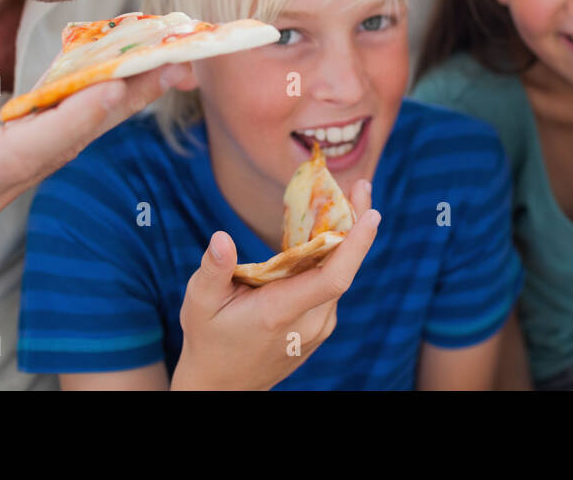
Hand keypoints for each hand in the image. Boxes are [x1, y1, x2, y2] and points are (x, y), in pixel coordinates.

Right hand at [0, 8, 194, 245]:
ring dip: (112, 114)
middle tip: (175, 64)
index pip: (20, 152)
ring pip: (58, 158)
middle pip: (58, 154)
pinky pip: (44, 160)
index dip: (75, 119)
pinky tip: (112, 92)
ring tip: (162, 70)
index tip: (122, 83)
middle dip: (120, 107)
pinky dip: (82, 123)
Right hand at [170, 180, 379, 389]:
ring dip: (345, 239)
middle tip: (360, 185)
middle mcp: (310, 322)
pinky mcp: (321, 326)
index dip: (357, 245)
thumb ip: (212, 270)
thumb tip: (220, 237)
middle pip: (343, 268)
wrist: (224, 386)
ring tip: (344, 198)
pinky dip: (333, 257)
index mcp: (280, 312)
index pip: (333, 278)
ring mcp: (319, 326)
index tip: (373, 214)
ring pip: (339, 275)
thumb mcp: (199, 303)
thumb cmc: (208, 339)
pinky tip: (326, 232)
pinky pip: (332, 285)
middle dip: (355, 225)